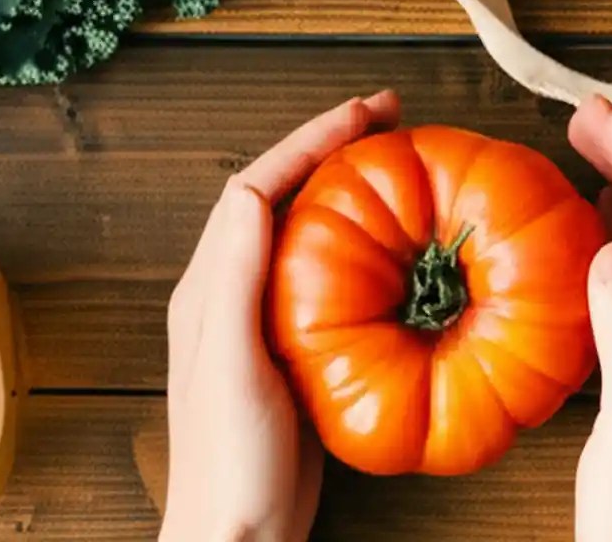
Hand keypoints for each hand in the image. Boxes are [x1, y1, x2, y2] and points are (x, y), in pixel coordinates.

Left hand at [161, 91, 401, 541]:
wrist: (237, 530)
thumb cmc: (227, 454)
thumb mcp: (227, 358)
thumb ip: (234, 275)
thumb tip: (254, 189)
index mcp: (212, 282)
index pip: (260, 185)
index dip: (311, 139)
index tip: (365, 111)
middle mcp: (234, 290)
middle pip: (286, 195)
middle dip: (333, 147)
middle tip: (389, 117)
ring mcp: (267, 319)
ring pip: (311, 230)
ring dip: (350, 187)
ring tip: (398, 160)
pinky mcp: (298, 349)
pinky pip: (333, 276)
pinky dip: (365, 244)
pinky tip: (399, 248)